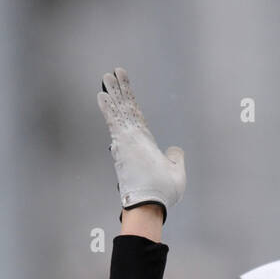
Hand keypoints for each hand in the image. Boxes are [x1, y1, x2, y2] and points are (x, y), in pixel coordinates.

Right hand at [97, 68, 184, 219]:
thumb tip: (174, 149)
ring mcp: (127, 140)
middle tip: (112, 74)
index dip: (131, 103)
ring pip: (119, 111)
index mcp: (144, 145)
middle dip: (119, 91)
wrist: (152, 204)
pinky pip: (114, 120)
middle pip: (125, 109)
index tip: (126, 90)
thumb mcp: (177, 171)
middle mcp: (133, 140)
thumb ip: (176, 158)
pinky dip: (108, 107)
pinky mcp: (123, 142)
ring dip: (113, 93)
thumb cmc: (162, 194)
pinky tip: (102, 93)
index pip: (136, 118)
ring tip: (106, 76)